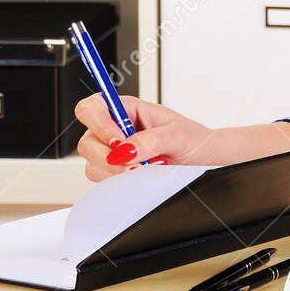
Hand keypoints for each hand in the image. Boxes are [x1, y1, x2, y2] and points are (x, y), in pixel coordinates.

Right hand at [74, 94, 216, 180]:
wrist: (203, 160)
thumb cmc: (191, 140)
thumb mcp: (177, 134)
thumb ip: (151, 140)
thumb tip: (125, 150)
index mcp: (126, 109)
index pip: (91, 108)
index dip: (98, 124)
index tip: (118, 141)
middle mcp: (113, 129)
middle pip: (86, 141)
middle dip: (109, 157)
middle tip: (137, 163)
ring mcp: (111, 152)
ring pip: (92, 164)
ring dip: (117, 172)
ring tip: (147, 168)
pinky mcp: (114, 172)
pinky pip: (102, 181)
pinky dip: (120, 182)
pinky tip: (140, 177)